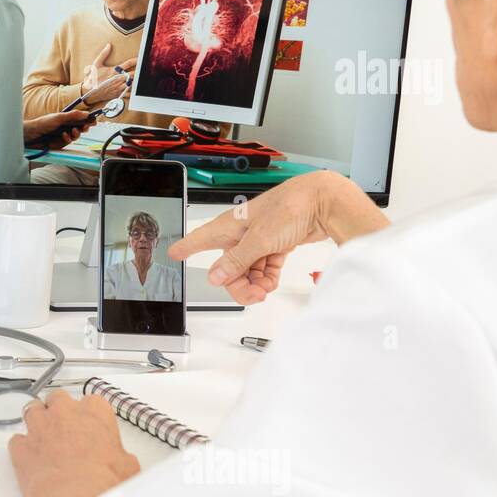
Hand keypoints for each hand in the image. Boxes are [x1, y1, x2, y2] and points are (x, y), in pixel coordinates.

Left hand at [8, 390, 140, 496]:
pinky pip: (17, 439)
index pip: (92, 402)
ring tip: (45, 439)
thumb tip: (121, 462)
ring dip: (38, 421)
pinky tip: (31, 459)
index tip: (91, 428)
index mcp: (94, 412)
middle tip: (66, 430)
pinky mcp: (21, 446)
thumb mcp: (127, 467)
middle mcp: (64, 412)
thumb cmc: (102, 482)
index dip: (90, 416)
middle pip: (58, 398)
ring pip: (32, 409)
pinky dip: (22, 447)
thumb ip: (120, 455)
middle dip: (60, 410)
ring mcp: (39, 426)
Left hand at [24, 109, 91, 150]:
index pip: (80, 118)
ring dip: (76, 134)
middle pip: (81, 127)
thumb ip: (73, 116)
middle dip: (84, 127)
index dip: (88, 119)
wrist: (32, 135)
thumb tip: (86, 113)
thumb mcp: (59, 117)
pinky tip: (64, 136)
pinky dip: (68, 139)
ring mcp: (64, 135)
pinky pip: (69, 142)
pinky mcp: (61, 143)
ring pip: (76, 136)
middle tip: (86, 127)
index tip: (94, 120)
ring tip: (73, 131)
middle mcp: (66, 126)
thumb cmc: (43, 123)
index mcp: (66, 118)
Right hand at [80, 45, 136, 106]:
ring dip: (136, 81)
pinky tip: (135, 89)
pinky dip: (132, 92)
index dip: (136, 60)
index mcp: (114, 71)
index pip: (128, 64)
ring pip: (132, 84)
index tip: (140, 58)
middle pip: (133, 74)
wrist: (88, 92)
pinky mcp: (118, 94)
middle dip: (139, 72)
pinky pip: (128, 94)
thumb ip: (103, 54)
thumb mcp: (96, 64)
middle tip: (143, 69)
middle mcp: (118, 79)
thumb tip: (108, 45)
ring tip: (141, 79)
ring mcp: (119, 87)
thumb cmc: (92, 78)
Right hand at [167, 170, 389, 304]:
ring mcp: (259, 238)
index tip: (173, 253)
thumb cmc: (291, 207)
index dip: (186, 247)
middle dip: (238, 283)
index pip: (200, 238)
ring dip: (256, 282)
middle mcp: (242, 232)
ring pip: (248, 269)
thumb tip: (215, 276)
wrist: (323, 202)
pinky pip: (264, 267)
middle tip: (252, 294)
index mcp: (231, 225)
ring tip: (267, 287)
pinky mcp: (276, 243)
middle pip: (229, 265)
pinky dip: (268, 277)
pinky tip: (272, 281)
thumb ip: (237, 260)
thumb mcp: (260, 239)